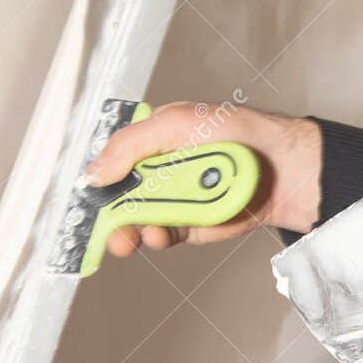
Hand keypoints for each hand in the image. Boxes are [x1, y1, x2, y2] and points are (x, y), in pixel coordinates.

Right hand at [85, 100, 322, 258]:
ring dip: (127, 231)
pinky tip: (156, 235)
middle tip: (100, 226)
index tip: (82, 196)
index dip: (95, 179)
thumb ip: (130, 145)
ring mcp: (172, 200)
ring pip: (135, 221)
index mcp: (150, 141)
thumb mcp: (175, 123)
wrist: (280, 169)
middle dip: (105, 214)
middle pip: (117, 197)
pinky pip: (162, 236)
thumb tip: (95, 173)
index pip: (111, 160)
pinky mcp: (188, 225)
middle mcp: (157, 172)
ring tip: (127, 237)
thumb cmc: (236, 132)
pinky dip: (155, 239)